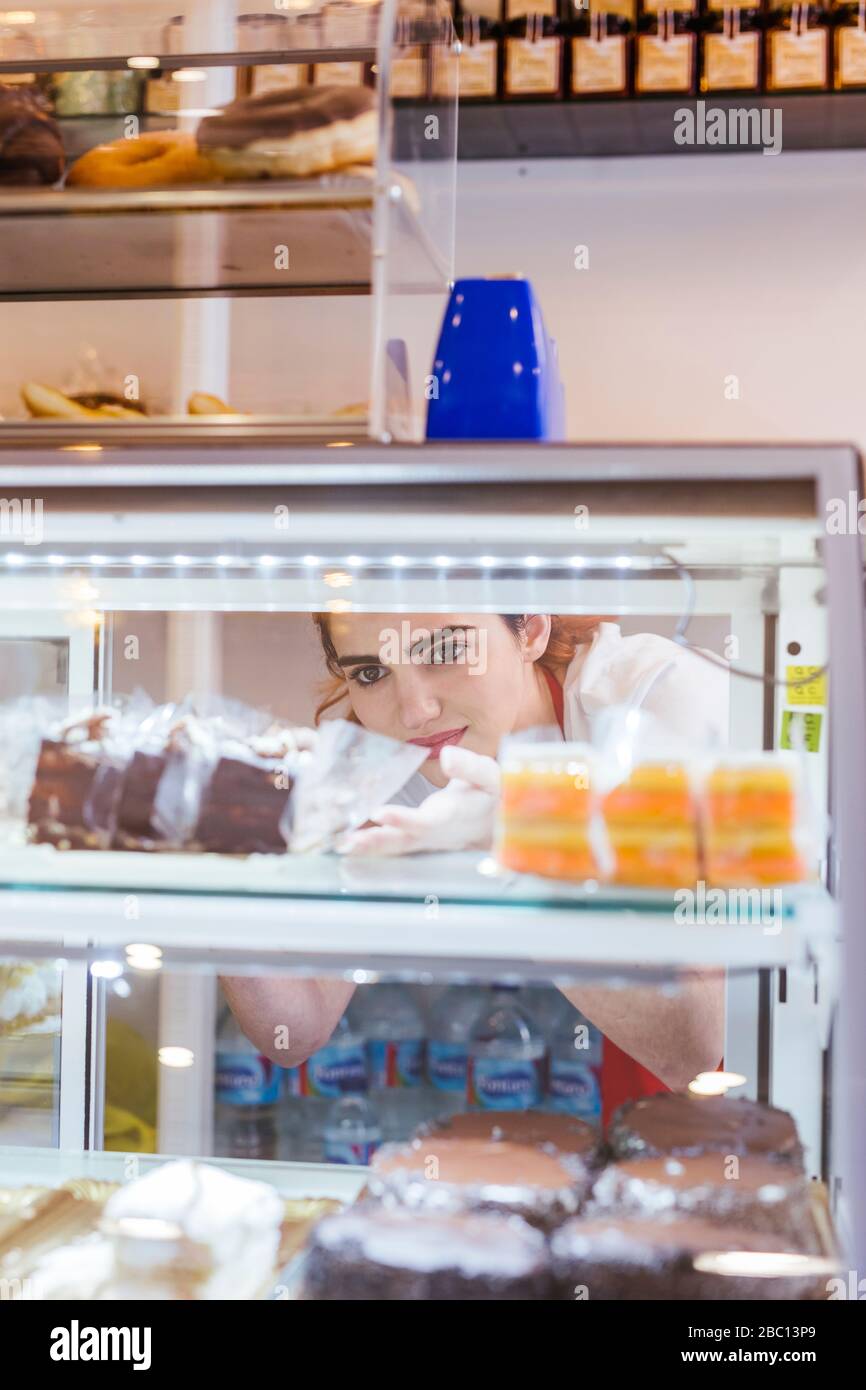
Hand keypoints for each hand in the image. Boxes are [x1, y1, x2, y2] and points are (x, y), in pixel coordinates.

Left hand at [338, 745, 500, 855]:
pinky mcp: (416, 839)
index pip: (425, 821)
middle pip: (403, 840)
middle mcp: (435, 833)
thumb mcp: (488, 775)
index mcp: (452, 815)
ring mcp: (424, 840)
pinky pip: (392, 845)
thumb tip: (446, 755)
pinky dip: (370, 846)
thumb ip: (469, 766)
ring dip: (368, 847)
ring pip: (394, 847)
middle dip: (375, 841)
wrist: (496, 821)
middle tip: (348, 842)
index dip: (403, 819)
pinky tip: (346, 842)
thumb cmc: (491, 793)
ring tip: (340, 845)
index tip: (379, 815)